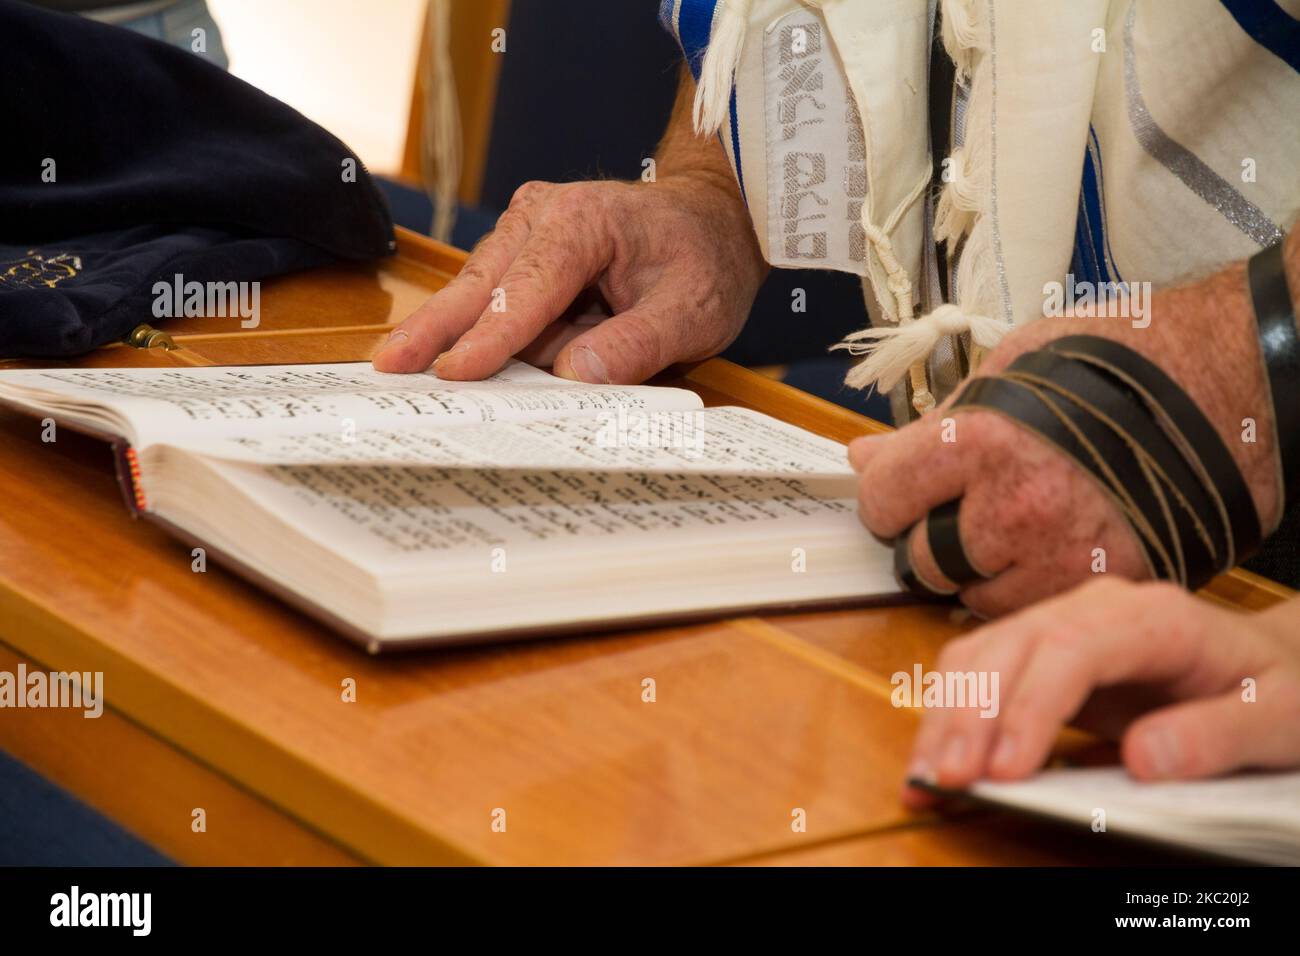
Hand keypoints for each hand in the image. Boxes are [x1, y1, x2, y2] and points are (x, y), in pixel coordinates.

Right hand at [372, 173, 765, 383]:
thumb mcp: (696, 309)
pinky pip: (494, 297)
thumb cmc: (704, 259)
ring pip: (480, 292)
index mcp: (584, 221)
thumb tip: (575, 376)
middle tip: (388, 366)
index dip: (492, 336)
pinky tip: (443, 360)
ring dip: (451, 334)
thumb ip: (639, 343)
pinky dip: (474, 330)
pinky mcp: (521, 252)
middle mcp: (542, 216)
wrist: (709, 220)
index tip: (456, 372)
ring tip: (399, 367)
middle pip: (481, 284)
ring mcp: (525, 231)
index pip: (529, 287)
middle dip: (435, 328)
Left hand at [848, 260, 1282, 616]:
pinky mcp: (1112, 586)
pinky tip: (1056, 548)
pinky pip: (1038, 609)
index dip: (887, 495)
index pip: (885, 496)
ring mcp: (1066, 555)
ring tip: (1022, 526)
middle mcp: (1018, 507)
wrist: (1236, 372)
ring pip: (977, 597)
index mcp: (983, 440)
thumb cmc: (1127, 356)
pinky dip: (1034, 590)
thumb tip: (866, 456)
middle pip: (924, 559)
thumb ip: (935, 423)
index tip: (900, 493)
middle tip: (962, 513)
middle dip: (932, 539)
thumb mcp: (1015, 366)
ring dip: (984, 572)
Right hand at [903, 577, 1299, 807]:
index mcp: (1153, 616)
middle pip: (1008, 647)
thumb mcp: (1277, 719)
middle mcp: (1093, 609)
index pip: (1070, 647)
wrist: (1263, 667)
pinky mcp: (1036, 653)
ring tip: (927, 778)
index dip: (1029, 708)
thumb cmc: (1271, 692)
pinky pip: (976, 673)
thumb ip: (1218, 737)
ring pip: (977, 655)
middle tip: (947, 781)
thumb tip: (1144, 759)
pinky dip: (945, 716)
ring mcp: (1057, 625)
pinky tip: (932, 759)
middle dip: (969, 716)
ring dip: (945, 717)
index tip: (1007, 771)